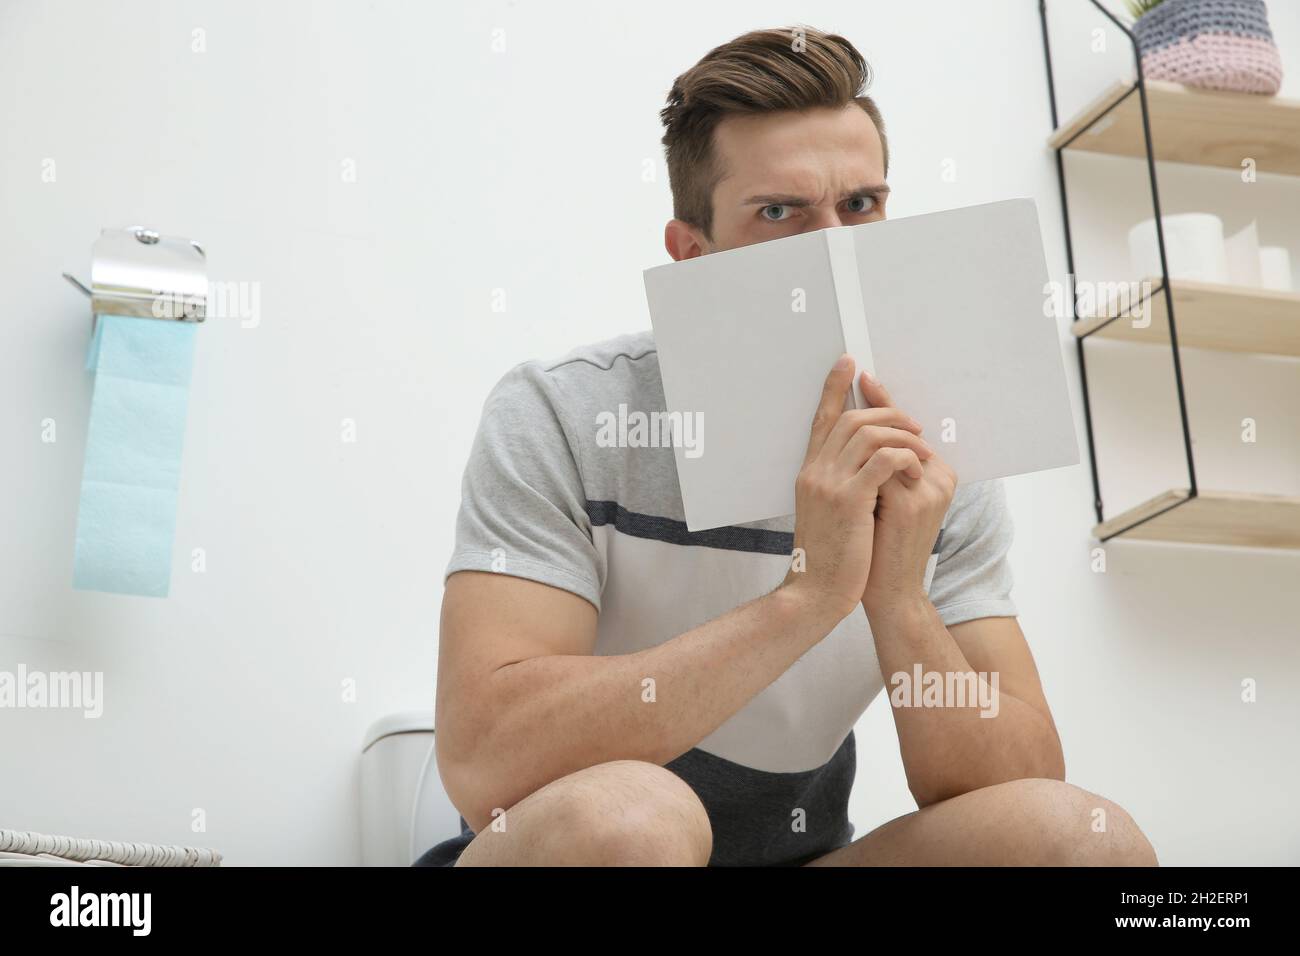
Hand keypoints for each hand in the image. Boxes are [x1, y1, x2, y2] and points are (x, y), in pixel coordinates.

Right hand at [781, 355, 933, 621]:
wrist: (815, 593)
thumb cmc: (829, 558)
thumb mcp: (827, 514)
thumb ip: (841, 485)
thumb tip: (866, 468)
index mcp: (809, 472)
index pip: (822, 418)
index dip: (835, 387)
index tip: (849, 363)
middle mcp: (815, 472)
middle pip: (852, 419)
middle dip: (887, 412)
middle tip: (914, 425)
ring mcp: (830, 484)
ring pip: (869, 434)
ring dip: (903, 435)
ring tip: (922, 450)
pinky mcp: (850, 501)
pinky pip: (882, 460)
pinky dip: (905, 457)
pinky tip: (915, 468)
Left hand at [858, 372, 956, 617]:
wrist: (886, 591)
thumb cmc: (878, 545)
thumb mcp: (880, 499)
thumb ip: (878, 466)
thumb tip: (856, 426)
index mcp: (934, 474)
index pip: (904, 428)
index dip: (882, 399)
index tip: (860, 372)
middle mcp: (939, 477)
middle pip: (899, 429)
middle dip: (872, 402)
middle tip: (852, 372)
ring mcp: (928, 490)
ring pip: (886, 445)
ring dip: (860, 435)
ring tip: (841, 411)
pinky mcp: (911, 504)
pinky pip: (879, 467)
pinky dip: (859, 461)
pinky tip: (841, 457)